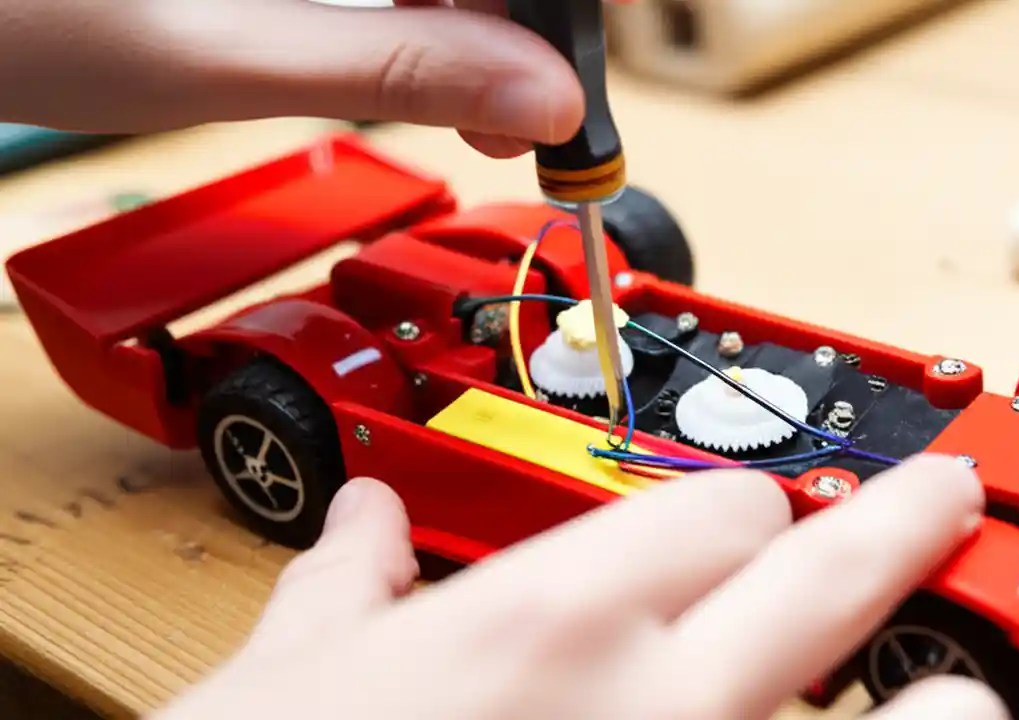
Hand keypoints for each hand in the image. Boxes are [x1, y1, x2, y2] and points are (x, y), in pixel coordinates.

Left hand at [0, 0, 619, 157]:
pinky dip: (431, 15)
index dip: (565, 16)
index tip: (577, 79)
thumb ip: (398, 70)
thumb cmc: (22, 8)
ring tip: (487, 106)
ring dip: (483, 26)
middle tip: (533, 111)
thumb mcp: (229, 57)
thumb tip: (540, 94)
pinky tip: (428, 60)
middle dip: (527, 25)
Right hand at [151, 455, 1007, 718]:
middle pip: (833, 569)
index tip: (744, 519)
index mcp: (552, 620)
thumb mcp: (285, 682)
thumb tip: (360, 529)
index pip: (717, 509)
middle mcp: (660, 701)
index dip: (738, 508)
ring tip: (967, 689)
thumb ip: (346, 589)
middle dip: (900, 521)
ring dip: (944, 702)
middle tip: (944, 497)